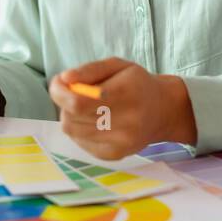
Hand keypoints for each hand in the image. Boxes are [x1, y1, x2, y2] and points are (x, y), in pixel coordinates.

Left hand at [48, 57, 196, 160]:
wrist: (163, 110)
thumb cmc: (137, 83)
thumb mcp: (117, 65)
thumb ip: (89, 69)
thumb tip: (63, 80)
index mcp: (126, 94)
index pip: (79, 102)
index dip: (60, 93)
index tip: (58, 83)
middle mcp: (126, 123)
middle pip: (72, 117)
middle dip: (65, 102)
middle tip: (75, 93)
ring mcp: (119, 143)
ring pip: (72, 130)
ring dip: (71, 116)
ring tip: (87, 107)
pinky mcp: (113, 155)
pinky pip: (80, 142)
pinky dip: (79, 129)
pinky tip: (94, 121)